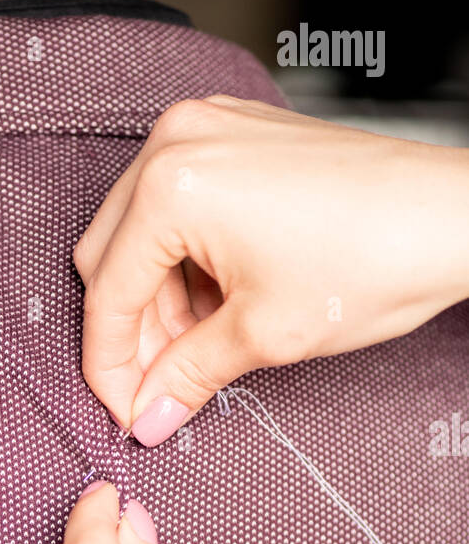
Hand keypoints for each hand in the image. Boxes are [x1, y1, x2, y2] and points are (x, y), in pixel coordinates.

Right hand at [74, 96, 468, 443]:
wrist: (452, 216)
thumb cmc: (373, 259)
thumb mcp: (264, 335)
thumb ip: (187, 376)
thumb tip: (147, 415)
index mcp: (171, 186)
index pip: (108, 292)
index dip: (110, 366)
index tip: (125, 409)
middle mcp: (177, 141)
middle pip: (109, 256)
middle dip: (132, 329)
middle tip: (162, 384)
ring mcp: (206, 128)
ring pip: (140, 233)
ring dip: (159, 298)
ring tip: (202, 347)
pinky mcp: (234, 133)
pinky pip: (177, 204)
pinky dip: (186, 260)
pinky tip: (219, 303)